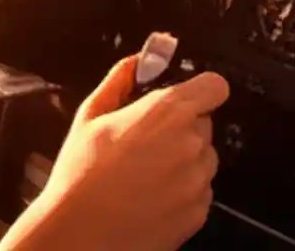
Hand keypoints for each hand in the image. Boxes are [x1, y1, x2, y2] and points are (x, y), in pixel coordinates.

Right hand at [1, 55, 229, 250]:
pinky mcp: (199, 212)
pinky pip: (201, 191)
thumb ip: (119, 81)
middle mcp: (190, 144)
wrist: (80, 233)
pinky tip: (150, 196)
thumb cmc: (80, 174)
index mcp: (166, 113)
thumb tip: (136, 61)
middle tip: (147, 142)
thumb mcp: (90, 116)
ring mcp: (198, 181)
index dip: (201, 90)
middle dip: (182, 128)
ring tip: (145, 174)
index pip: (214, 87)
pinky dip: (183, 191)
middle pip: (204, 124)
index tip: (185, 98)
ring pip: (204, 159)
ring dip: (184, 161)